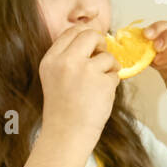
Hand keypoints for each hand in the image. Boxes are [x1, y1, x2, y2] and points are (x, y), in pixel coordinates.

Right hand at [38, 24, 118, 140]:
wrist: (66, 135)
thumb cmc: (62, 109)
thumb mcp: (54, 77)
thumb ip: (68, 57)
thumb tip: (94, 38)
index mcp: (51, 59)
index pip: (72, 31)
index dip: (86, 35)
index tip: (92, 45)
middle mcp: (66, 61)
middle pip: (91, 35)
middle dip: (100, 44)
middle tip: (101, 58)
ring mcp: (85, 71)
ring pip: (107, 55)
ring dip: (109, 68)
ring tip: (99, 85)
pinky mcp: (102, 82)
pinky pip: (115, 73)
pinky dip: (112, 83)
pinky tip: (101, 96)